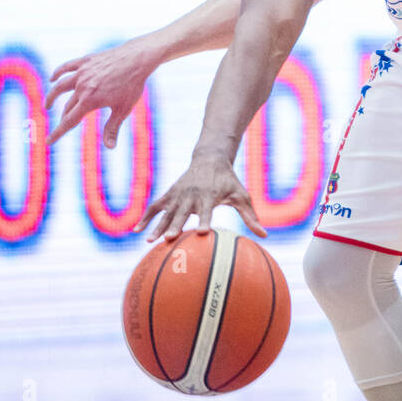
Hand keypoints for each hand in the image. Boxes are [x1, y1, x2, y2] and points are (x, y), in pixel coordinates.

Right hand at [45, 36, 162, 146]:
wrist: (137, 59)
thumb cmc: (132, 85)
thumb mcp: (123, 109)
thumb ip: (113, 128)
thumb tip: (110, 147)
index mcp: (90, 101)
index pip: (69, 121)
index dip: (57, 133)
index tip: (48, 141)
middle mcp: (82, 87)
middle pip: (67, 106)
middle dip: (64, 118)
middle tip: (62, 124)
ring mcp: (82, 73)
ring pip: (60, 86)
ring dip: (52, 97)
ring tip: (48, 105)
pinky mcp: (85, 61)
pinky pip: (66, 67)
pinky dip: (57, 73)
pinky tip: (52, 79)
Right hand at [135, 155, 265, 241]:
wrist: (210, 159)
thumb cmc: (228, 181)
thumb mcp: (241, 196)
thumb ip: (250, 216)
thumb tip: (264, 235)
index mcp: (209, 195)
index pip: (207, 210)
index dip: (204, 220)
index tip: (201, 233)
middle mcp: (191, 195)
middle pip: (182, 212)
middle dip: (175, 225)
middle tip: (169, 240)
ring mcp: (178, 194)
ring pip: (166, 212)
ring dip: (157, 225)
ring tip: (149, 241)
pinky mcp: (169, 194)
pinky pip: (154, 206)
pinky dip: (146, 217)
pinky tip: (137, 231)